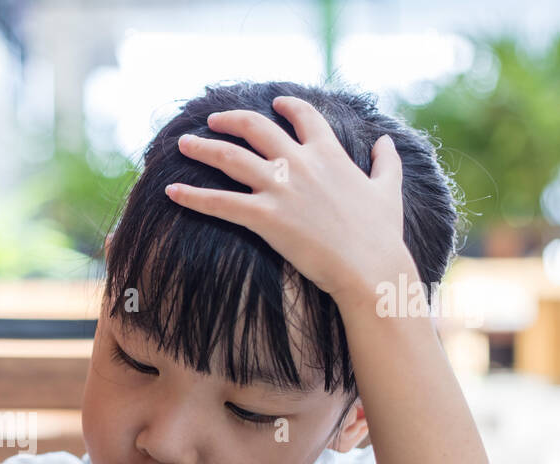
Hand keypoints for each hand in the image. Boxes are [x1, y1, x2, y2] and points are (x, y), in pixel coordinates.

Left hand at [165, 95, 415, 308]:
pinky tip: (171, 191)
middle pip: (256, 128)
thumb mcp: (388, 190)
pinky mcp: (264, 216)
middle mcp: (300, 163)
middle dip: (230, 120)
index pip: (304, 116)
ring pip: (230, 158)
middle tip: (212, 119)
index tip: (274, 102)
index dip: (288, 106)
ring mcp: (280, 188)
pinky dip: (192, 196)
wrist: (370, 266)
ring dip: (203, 148)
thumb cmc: (381, 234)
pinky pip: (219, 202)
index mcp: (330, 153)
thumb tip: (385, 140)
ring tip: (183, 144)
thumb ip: (387, 162)